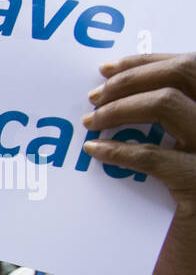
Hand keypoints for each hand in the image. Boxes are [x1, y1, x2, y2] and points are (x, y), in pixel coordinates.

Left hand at [82, 53, 195, 274]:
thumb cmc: (178, 213)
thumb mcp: (175, 160)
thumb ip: (160, 129)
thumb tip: (111, 95)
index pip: (193, 65)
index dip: (148, 61)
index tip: (106, 68)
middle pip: (185, 72)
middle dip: (131, 77)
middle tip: (94, 95)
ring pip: (168, 104)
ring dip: (120, 108)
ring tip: (90, 122)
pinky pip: (155, 156)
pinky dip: (119, 150)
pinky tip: (95, 151)